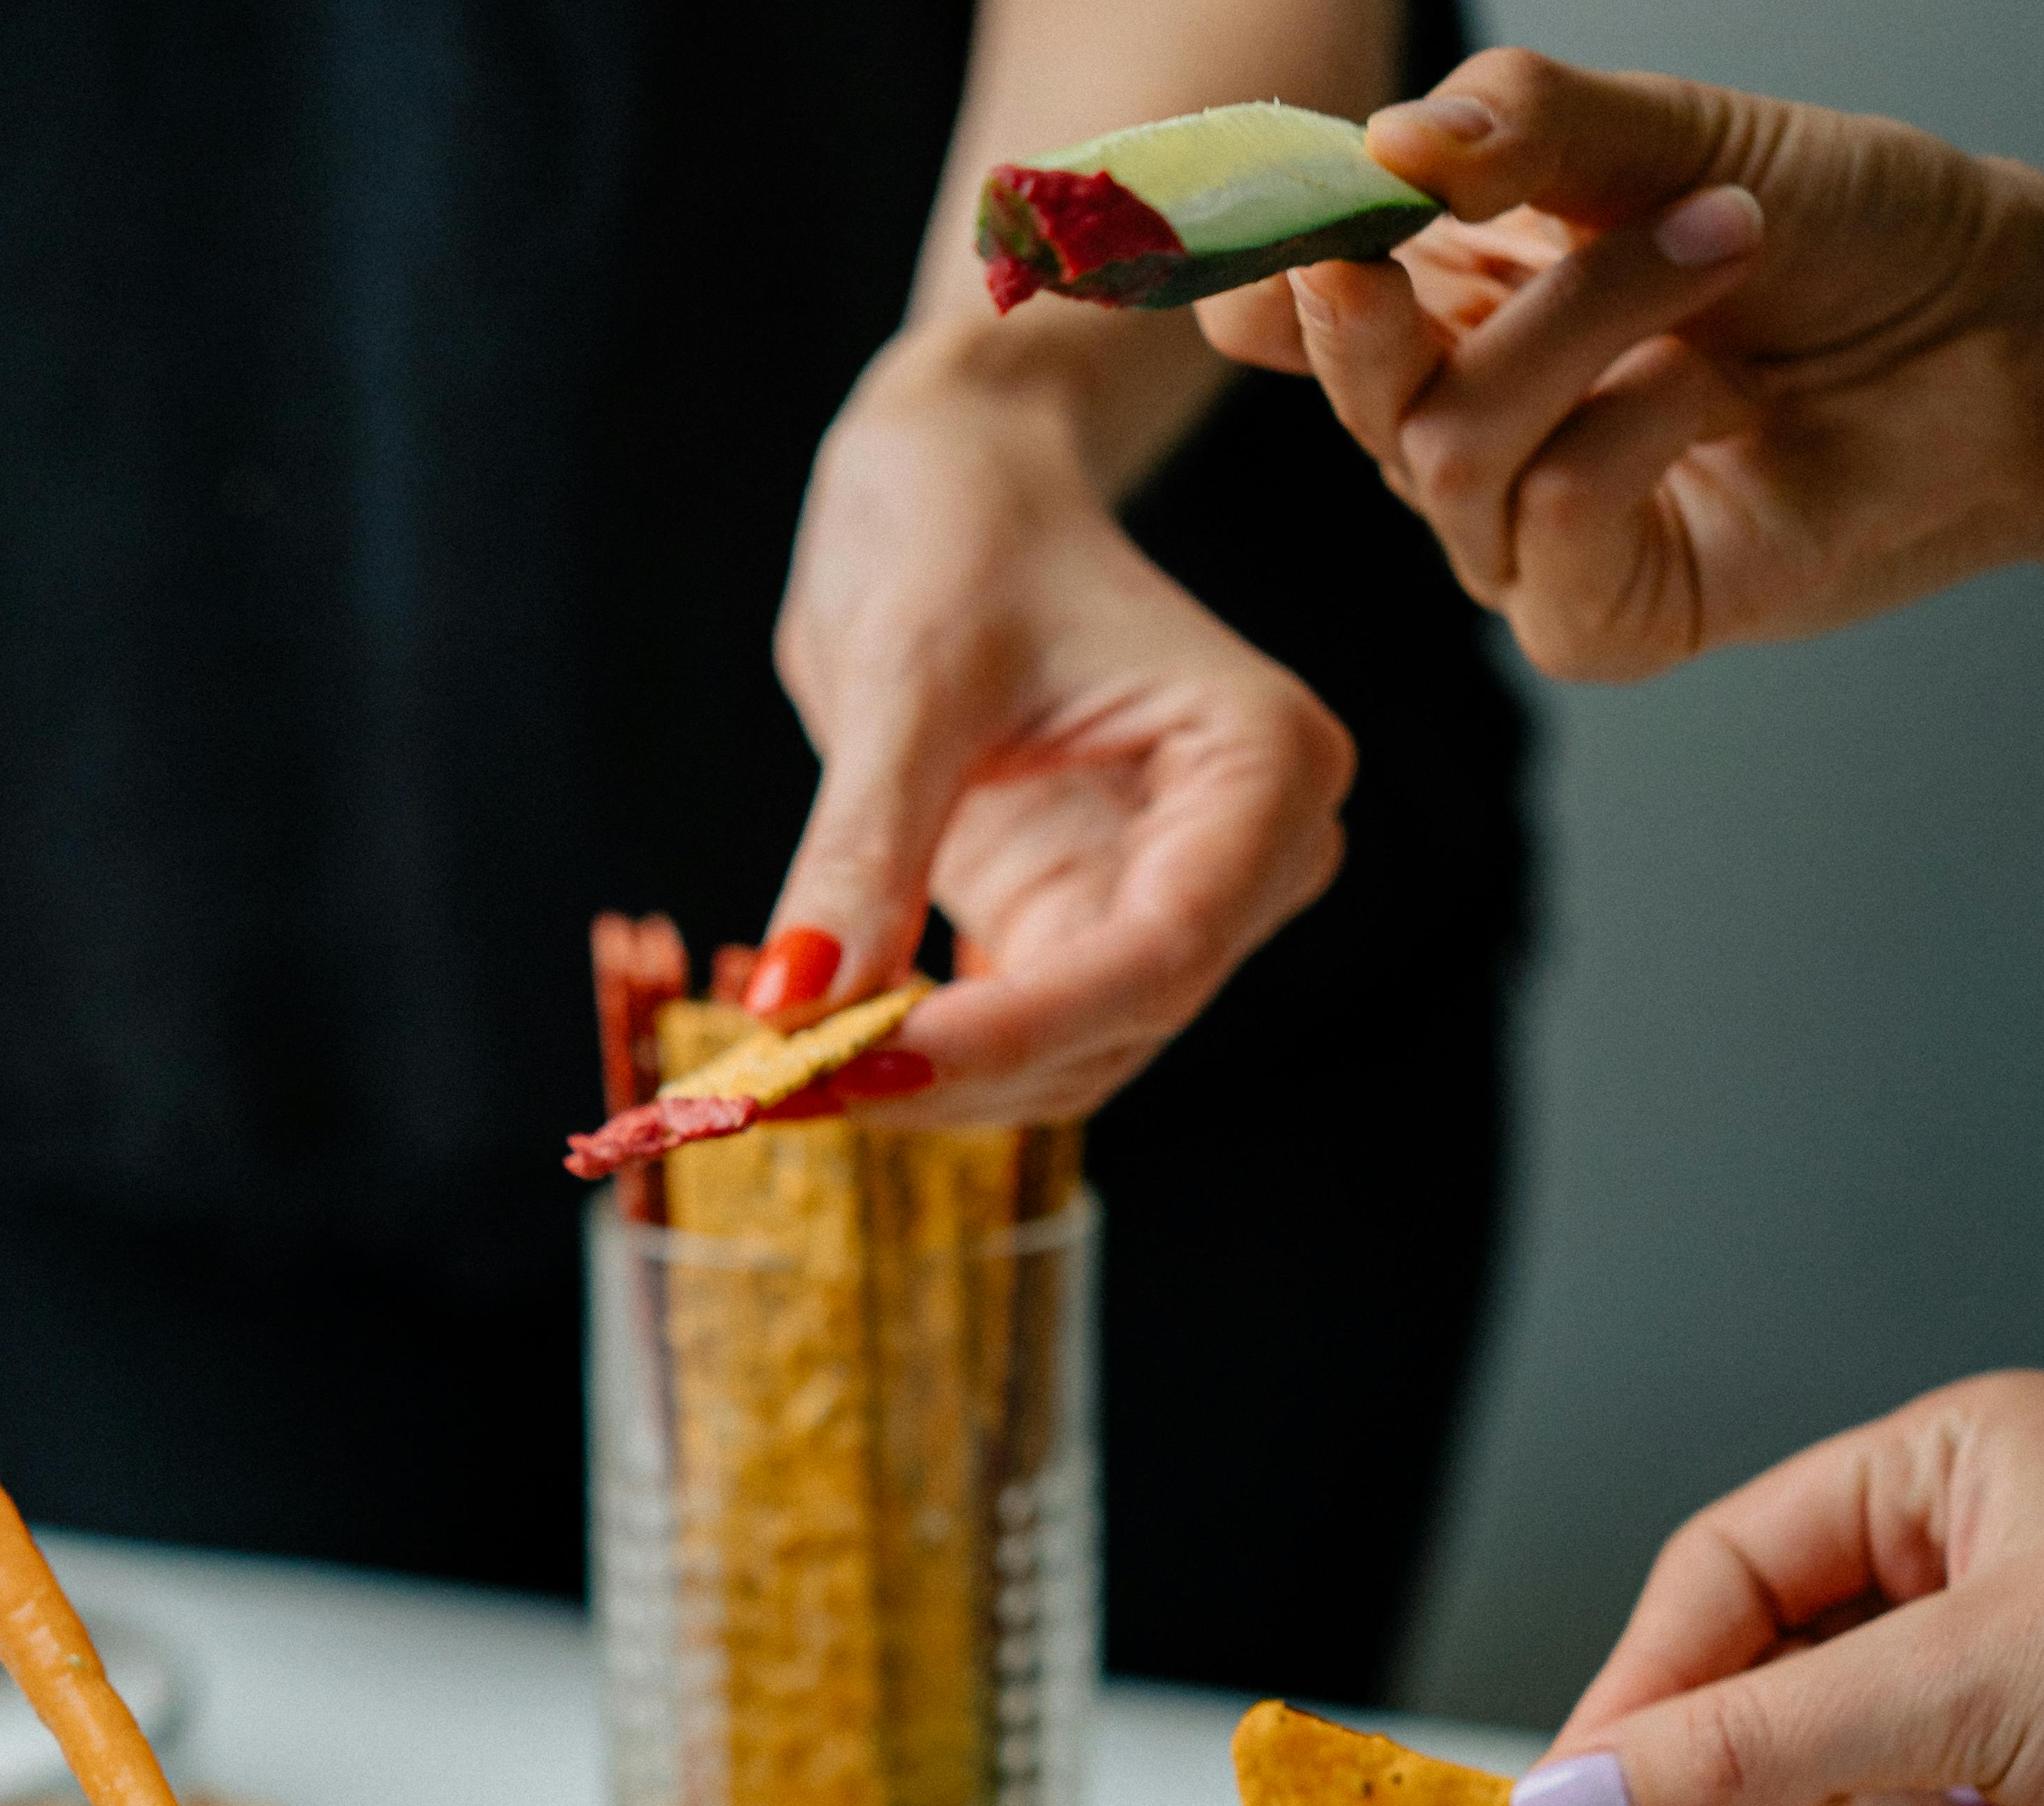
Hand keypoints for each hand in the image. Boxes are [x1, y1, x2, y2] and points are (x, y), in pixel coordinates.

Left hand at [756, 330, 1355, 1119]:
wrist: (958, 480)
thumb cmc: (964, 522)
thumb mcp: (908, 673)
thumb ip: (864, 848)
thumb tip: (797, 1008)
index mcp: (1263, 765)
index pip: (1158, 953)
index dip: (1014, 1032)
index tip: (868, 1065)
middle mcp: (1246, 857)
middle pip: (1110, 1030)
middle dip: (953, 1074)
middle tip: (786, 1088)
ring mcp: (1168, 904)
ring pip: (1060, 1063)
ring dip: (925, 1087)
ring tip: (779, 1073)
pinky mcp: (1084, 932)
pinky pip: (1010, 1038)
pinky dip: (914, 1058)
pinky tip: (816, 1047)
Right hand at [1201, 49, 2043, 677]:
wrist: (1992, 335)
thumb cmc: (1846, 235)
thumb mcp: (1678, 136)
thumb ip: (1530, 130)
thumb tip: (1384, 147)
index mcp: (1459, 304)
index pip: (1289, 305)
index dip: (1260, 266)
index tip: (1289, 213)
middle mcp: (1472, 427)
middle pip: (1351, 384)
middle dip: (1407, 288)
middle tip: (1494, 191)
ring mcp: (1526, 538)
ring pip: (1451, 452)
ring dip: (1592, 324)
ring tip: (1721, 247)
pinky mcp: (1598, 622)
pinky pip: (1549, 533)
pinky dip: (1630, 436)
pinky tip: (1710, 395)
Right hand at [1506, 1374, 2043, 1805]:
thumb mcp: (1964, 1681)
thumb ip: (1754, 1741)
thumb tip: (1570, 1797)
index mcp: (1945, 1474)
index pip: (1719, 1572)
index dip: (1642, 1687)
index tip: (1575, 1800)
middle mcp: (1966, 1576)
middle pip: (1763, 1706)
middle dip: (1833, 1776)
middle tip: (1919, 1775)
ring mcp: (1998, 1700)